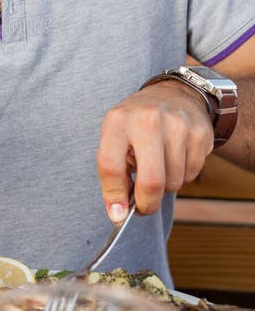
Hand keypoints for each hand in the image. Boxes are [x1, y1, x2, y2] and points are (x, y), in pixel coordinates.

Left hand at [97, 81, 213, 220]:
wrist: (174, 94)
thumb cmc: (137, 123)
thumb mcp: (116, 136)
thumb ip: (114, 172)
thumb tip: (118, 213)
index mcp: (118, 121)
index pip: (110, 167)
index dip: (113, 196)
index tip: (118, 215)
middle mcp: (148, 120)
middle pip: (151, 182)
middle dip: (147, 204)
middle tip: (144, 206)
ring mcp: (177, 125)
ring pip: (173, 182)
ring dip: (166, 186)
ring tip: (159, 165)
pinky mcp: (200, 134)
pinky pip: (191, 175)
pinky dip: (182, 175)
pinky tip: (176, 156)